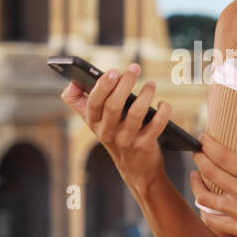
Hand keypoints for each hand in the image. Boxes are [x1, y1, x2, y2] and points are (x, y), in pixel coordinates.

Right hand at [60, 62, 170, 190]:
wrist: (135, 169)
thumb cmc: (114, 135)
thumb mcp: (95, 122)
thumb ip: (80, 102)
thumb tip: (72, 81)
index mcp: (94, 123)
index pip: (94, 102)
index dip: (103, 85)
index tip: (113, 70)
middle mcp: (107, 132)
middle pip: (114, 105)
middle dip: (125, 83)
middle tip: (134, 68)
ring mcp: (126, 140)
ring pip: (136, 113)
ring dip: (145, 95)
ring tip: (150, 84)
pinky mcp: (144, 146)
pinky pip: (156, 126)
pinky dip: (162, 112)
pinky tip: (163, 104)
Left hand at [190, 133, 236, 236]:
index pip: (222, 155)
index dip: (208, 144)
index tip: (203, 138)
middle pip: (209, 172)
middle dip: (199, 159)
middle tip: (197, 153)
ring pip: (204, 197)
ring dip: (195, 184)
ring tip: (195, 176)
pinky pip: (212, 220)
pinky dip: (204, 211)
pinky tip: (204, 204)